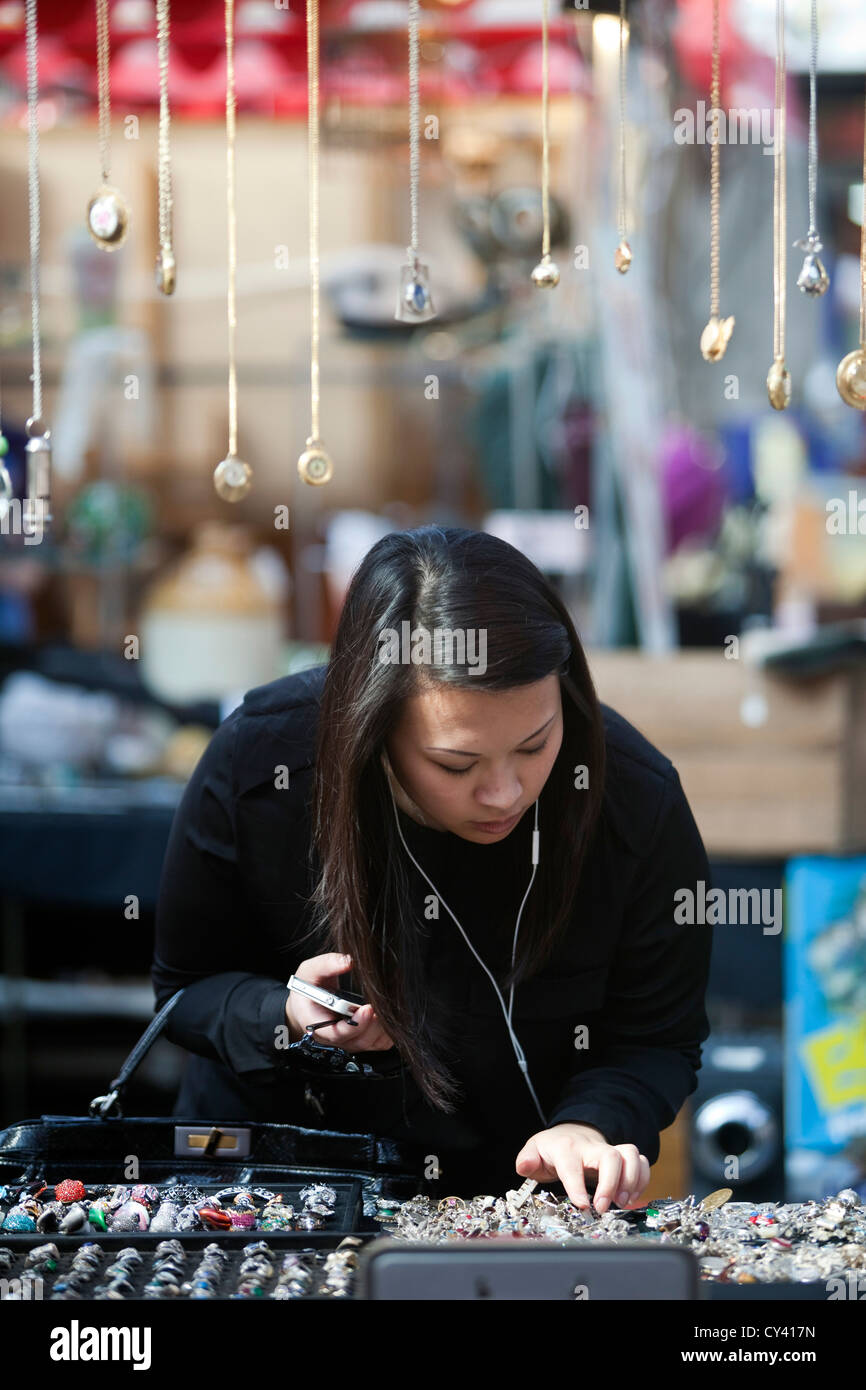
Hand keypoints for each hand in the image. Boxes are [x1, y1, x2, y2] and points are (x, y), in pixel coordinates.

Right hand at [285, 953, 393, 1052]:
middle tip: (380, 1005)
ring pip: (370, 1043)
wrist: (308, 1002)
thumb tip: (348, 960)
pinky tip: (388, 1015)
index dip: (354, 1024)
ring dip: (382, 1028)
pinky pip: (378, 1043)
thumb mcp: (309, 971)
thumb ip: (326, 964)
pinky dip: (387, 1032)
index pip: (337, 1033)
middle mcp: (334, 1037)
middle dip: (373, 1024)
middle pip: (358, 1040)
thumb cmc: (307, 990)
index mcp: (317, 1024)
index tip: (367, 1008)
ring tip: (385, 1007)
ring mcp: (349, 1040)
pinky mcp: (360, 1039)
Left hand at [515, 1123, 649, 1213]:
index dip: (577, 1186)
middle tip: (603, 1207)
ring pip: (630, 1155)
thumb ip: (527, 1159)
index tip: (582, 1206)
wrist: (571, 1133)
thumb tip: (524, 1167)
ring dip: (632, 1181)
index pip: (573, 1166)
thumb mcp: (534, 1150)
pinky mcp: (623, 1157)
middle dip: (611, 1184)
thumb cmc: (553, 1148)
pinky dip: (642, 1180)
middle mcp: (592, 1148)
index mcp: (567, 1149)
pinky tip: (631, 1197)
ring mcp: (609, 1151)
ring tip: (622, 1202)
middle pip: (610, 1157)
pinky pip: (641, 1162)